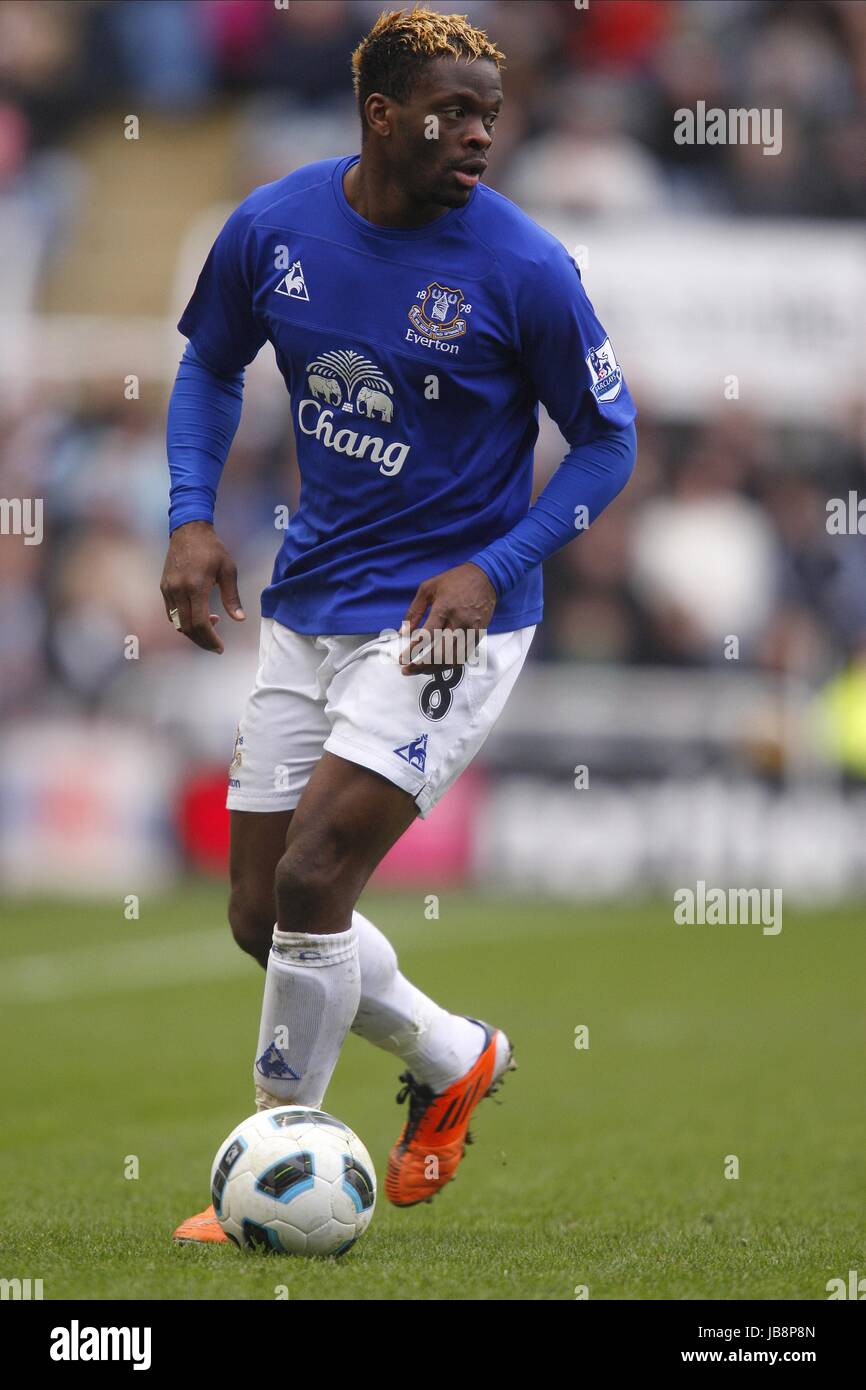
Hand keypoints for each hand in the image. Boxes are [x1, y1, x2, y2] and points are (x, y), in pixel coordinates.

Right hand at [160, 520, 244, 653]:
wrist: (188, 530)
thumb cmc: (212, 549)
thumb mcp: (228, 570)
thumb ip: (232, 597)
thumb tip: (240, 619)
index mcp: (196, 586)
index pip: (199, 622)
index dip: (210, 639)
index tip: (220, 648)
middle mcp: (178, 589)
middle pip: (187, 627)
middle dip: (202, 641)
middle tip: (216, 646)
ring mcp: (168, 589)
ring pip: (177, 622)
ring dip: (193, 632)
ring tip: (211, 628)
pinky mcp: (163, 587)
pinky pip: (171, 613)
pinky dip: (184, 622)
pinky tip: (198, 617)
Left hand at [400, 562, 496, 674]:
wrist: (486, 577)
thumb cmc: (455, 580)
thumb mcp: (428, 588)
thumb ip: (414, 610)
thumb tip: (403, 632)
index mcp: (444, 607)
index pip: (427, 636)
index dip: (413, 651)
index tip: (402, 659)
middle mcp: (459, 621)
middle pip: (439, 652)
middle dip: (421, 665)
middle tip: (407, 670)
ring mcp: (471, 629)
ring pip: (452, 658)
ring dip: (435, 668)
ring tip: (420, 670)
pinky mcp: (479, 634)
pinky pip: (464, 656)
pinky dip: (450, 664)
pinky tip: (438, 665)